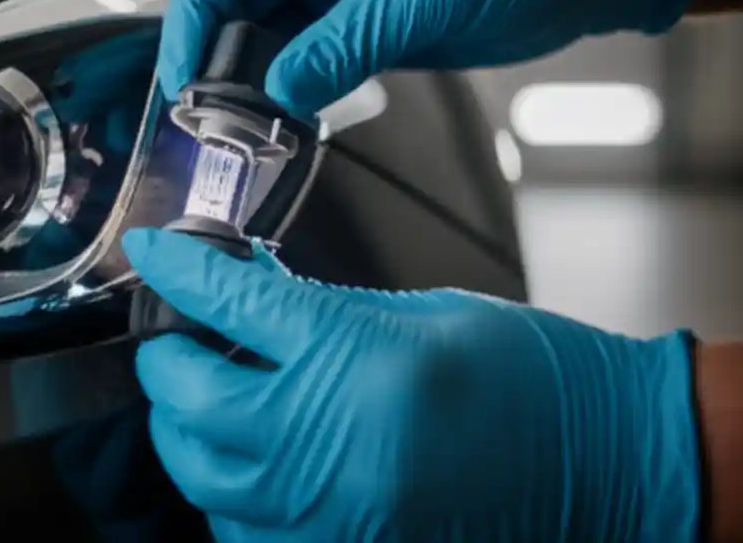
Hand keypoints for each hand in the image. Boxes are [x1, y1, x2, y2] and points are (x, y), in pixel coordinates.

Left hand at [123, 228, 700, 540]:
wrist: (610, 461)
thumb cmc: (531, 374)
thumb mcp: (420, 310)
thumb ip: (320, 308)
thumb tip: (245, 294)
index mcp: (357, 357)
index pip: (228, 302)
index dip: (177, 267)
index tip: (153, 251)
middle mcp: (333, 444)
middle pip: (189, 398)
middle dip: (167, 357)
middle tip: (177, 333)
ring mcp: (335, 513)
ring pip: (201, 476)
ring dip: (186, 429)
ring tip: (204, 398)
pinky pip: (242, 533)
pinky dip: (227, 495)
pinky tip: (246, 462)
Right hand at [157, 0, 703, 114]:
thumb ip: (340, 46)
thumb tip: (277, 92)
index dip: (193, 11)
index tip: (181, 71)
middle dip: (209, 47)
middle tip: (196, 107)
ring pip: (261, 27)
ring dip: (243, 71)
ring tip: (230, 119)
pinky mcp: (357, 19)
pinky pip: (300, 52)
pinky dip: (283, 83)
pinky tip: (275, 113)